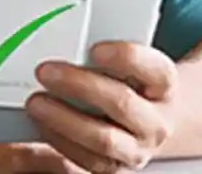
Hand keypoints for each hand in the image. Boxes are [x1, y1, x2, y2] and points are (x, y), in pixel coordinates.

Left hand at [27, 41, 178, 172]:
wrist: (150, 124)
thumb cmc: (132, 86)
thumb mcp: (130, 64)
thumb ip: (106, 53)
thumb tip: (66, 40)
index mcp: (165, 87)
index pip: (154, 69)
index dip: (126, 57)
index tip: (95, 48)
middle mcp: (156, 122)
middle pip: (122, 103)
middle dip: (79, 86)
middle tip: (46, 71)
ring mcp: (136, 150)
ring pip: (102, 139)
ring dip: (63, 120)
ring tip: (36, 102)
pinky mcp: (113, 169)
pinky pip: (85, 162)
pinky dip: (58, 143)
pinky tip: (40, 125)